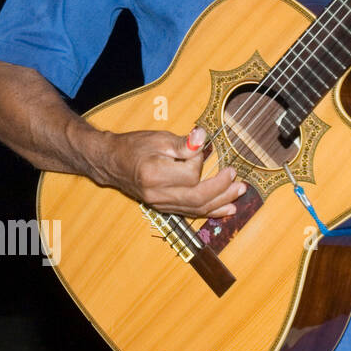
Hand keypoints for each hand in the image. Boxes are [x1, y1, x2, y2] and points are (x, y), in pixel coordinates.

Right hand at [92, 126, 245, 216]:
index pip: (190, 174)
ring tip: (238, 192)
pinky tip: (225, 208)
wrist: (111, 162)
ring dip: (221, 201)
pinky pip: (190, 213)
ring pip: (197, 208)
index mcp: (154, 174)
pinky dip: (210, 211)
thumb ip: (183, 143)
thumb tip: (203, 138)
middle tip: (236, 178)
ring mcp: (159, 204)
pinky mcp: (163, 207)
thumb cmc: (132, 147)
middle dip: (221, 188)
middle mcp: (157, 194)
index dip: (200, 161)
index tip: (199, 149)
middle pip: (198, 197)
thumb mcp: (157, 139)